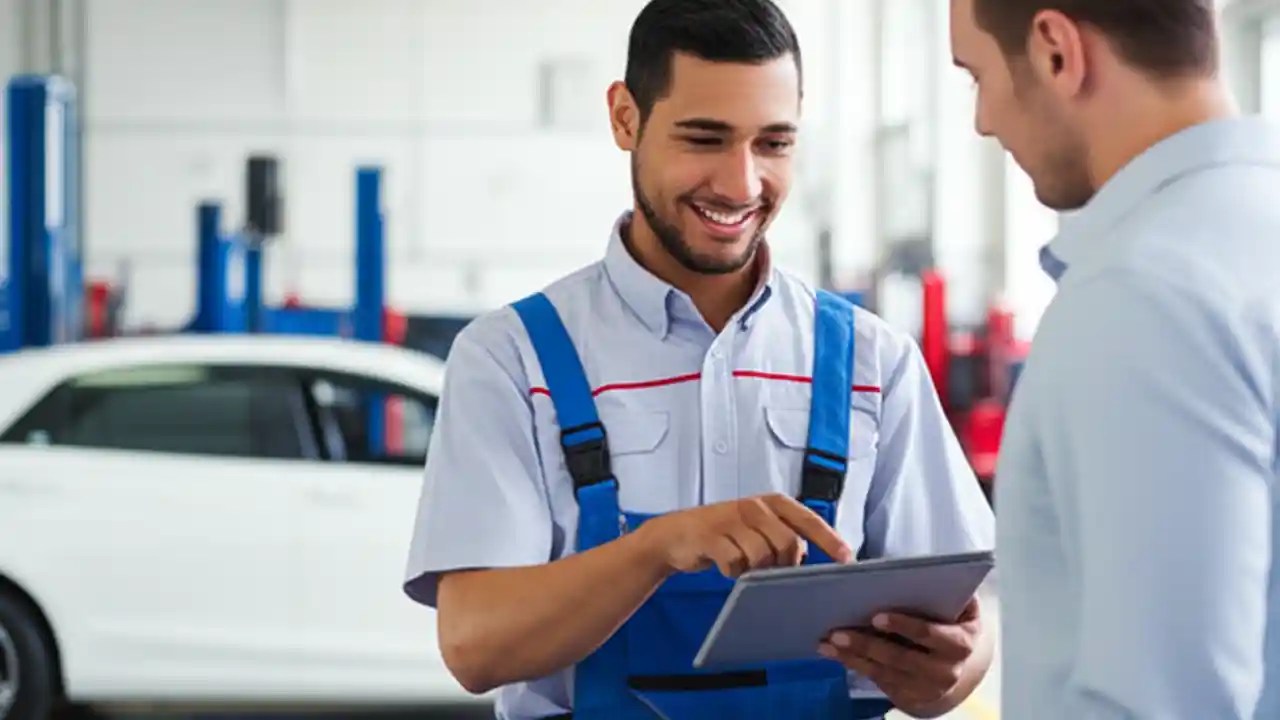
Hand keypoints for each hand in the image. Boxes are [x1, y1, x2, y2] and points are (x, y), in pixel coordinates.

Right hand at [638, 493, 853, 577]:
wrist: (675, 536)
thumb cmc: (723, 534)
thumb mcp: (756, 530)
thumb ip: (783, 538)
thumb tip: (806, 562)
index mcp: (770, 503)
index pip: (808, 519)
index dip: (829, 539)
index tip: (847, 559)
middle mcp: (753, 507)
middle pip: (788, 543)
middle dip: (783, 564)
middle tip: (768, 570)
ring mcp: (731, 519)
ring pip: (761, 556)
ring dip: (754, 569)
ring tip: (742, 565)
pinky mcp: (711, 536)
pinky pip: (734, 563)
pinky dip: (732, 571)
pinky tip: (725, 566)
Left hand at [818, 596, 982, 713]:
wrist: (953, 664)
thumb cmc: (950, 622)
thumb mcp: (957, 607)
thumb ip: (944, 590)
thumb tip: (921, 569)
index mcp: (960, 642)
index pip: (930, 634)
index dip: (903, 626)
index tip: (876, 617)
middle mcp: (946, 671)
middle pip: (901, 658)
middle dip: (867, 644)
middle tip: (838, 632)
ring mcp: (925, 687)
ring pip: (884, 671)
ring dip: (853, 656)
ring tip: (829, 641)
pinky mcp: (907, 695)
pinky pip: (876, 679)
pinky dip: (852, 664)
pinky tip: (832, 652)